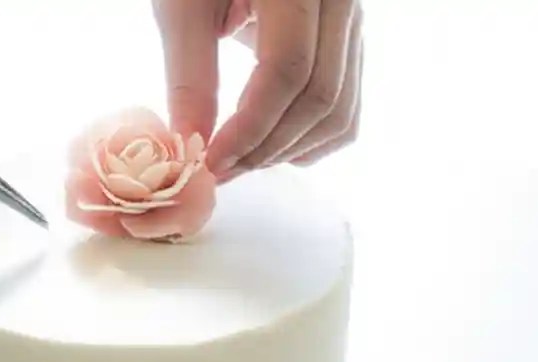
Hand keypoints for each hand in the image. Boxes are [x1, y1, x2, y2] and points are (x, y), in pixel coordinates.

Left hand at [153, 0, 362, 179]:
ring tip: (240, 160)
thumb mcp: (184, 1)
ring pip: (342, 112)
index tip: (209, 161)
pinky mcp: (348, 41)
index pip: (287, 71)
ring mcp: (353, 22)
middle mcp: (341, 0)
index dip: (248, 127)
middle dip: (266, 147)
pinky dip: (310, 139)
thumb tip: (190, 142)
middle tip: (219, 170)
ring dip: (289, 151)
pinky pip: (347, 105)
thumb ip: (189, 71)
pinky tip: (269, 145)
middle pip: (320, 98)